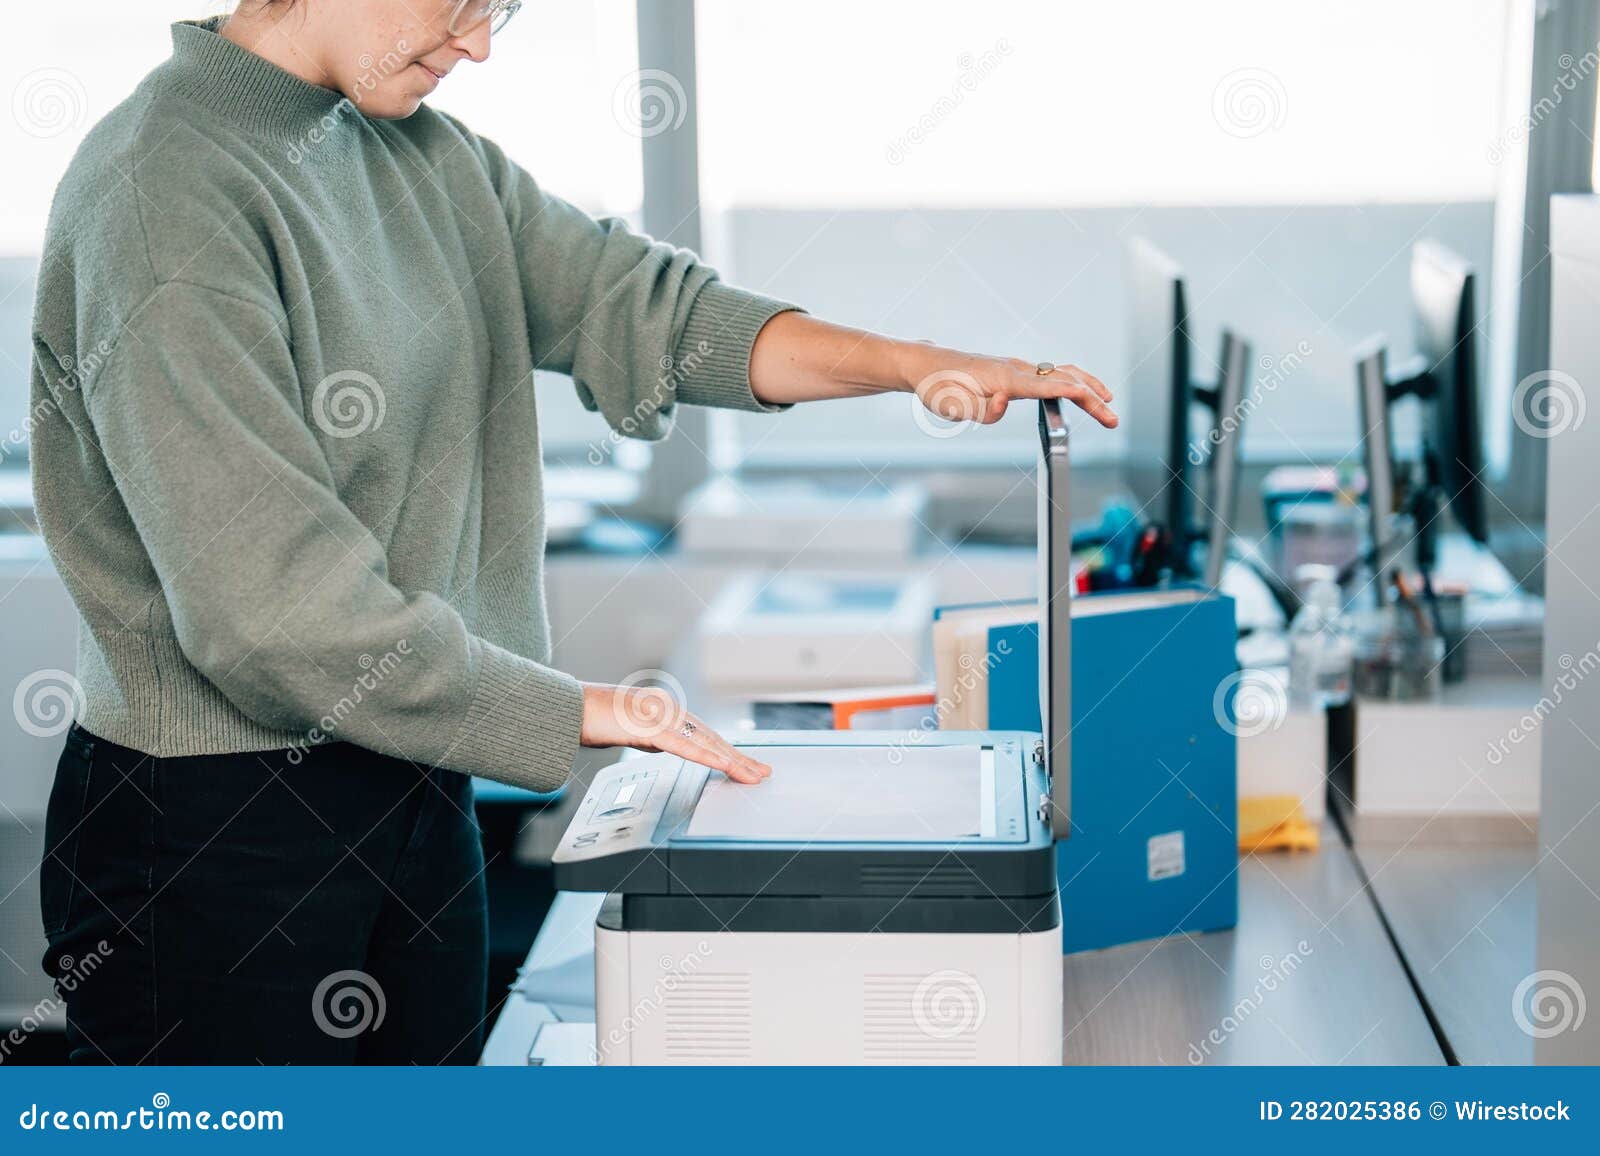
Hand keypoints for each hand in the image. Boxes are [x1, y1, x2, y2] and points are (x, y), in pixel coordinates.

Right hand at [579, 683, 771, 783]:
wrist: (566, 707)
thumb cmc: (589, 718)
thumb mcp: (627, 731)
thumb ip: (648, 737)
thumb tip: (661, 746)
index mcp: (663, 710)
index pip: (702, 734)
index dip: (725, 750)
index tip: (744, 763)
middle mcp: (667, 709)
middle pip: (710, 737)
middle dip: (738, 756)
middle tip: (762, 772)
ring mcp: (659, 716)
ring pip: (703, 741)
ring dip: (731, 759)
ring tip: (752, 774)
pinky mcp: (649, 727)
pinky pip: (683, 745)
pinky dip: (706, 756)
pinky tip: (723, 765)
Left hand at [904, 347, 1117, 428]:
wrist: (925, 365)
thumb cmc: (938, 386)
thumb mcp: (953, 407)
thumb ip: (982, 409)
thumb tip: (1005, 402)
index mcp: (1005, 377)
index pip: (1049, 386)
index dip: (1078, 395)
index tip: (1101, 405)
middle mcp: (1016, 368)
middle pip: (1064, 378)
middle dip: (1092, 397)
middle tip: (1113, 419)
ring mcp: (1016, 367)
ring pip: (1061, 371)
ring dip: (1087, 386)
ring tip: (1107, 401)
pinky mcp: (1013, 370)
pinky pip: (1051, 373)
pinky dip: (1072, 380)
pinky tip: (1079, 390)